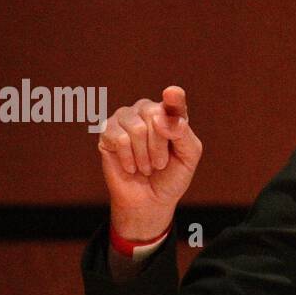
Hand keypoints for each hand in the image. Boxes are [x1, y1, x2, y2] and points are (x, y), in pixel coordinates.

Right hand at [97, 85, 202, 238]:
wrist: (149, 200)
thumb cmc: (171, 176)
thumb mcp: (188, 157)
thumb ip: (183, 134)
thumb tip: (162, 118)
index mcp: (170, 114)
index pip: (174, 100)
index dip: (174, 97)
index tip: (172, 93)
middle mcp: (147, 110)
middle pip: (155, 115)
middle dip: (160, 147)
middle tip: (160, 164)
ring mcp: (125, 118)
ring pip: (137, 128)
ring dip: (145, 156)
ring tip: (146, 166)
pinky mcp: (107, 131)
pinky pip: (120, 138)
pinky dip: (129, 159)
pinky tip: (130, 166)